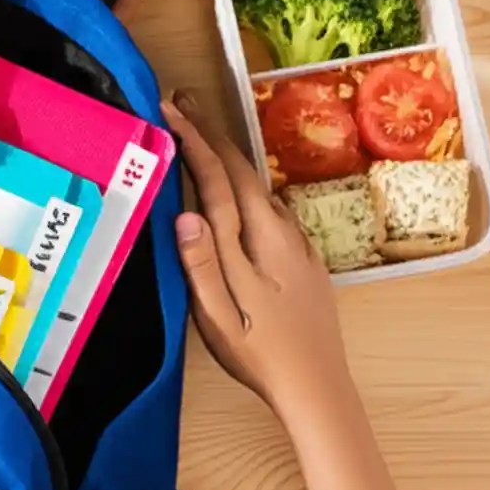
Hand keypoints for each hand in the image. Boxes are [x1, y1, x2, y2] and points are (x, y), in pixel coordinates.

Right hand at [162, 92, 350, 409]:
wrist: (319, 387)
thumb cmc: (262, 355)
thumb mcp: (220, 317)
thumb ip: (203, 264)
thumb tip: (185, 214)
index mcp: (258, 241)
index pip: (219, 178)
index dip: (194, 141)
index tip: (170, 109)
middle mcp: (281, 232)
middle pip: (241, 172)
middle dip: (211, 134)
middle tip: (182, 103)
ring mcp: (296, 244)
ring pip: (258, 187)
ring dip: (229, 157)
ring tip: (203, 136)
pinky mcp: (304, 259)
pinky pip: (271, 207)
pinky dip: (246, 184)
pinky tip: (242, 190)